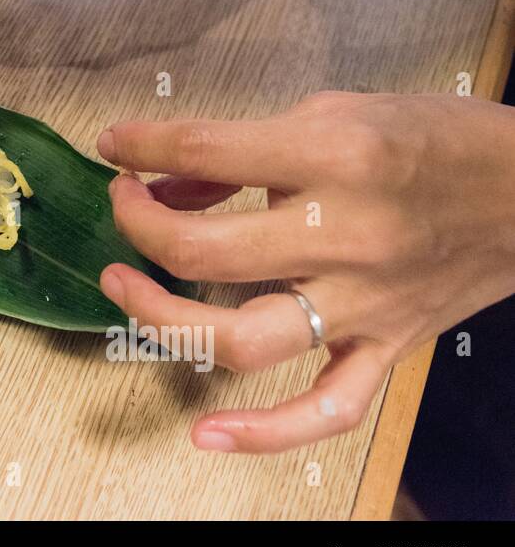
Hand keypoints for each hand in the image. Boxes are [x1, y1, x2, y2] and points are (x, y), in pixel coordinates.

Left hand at [95, 92, 514, 452]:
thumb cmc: (431, 140)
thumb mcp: (335, 111)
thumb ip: (246, 149)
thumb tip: (169, 179)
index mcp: (334, 157)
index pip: (206, 151)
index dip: (140, 145)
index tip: (114, 145)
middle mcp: (346, 236)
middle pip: (205, 253)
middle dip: (138, 227)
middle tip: (124, 208)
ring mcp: (364, 304)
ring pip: (245, 339)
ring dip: (165, 320)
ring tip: (123, 287)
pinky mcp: (387, 348)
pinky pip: (327, 409)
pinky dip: (266, 433)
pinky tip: (207, 435)